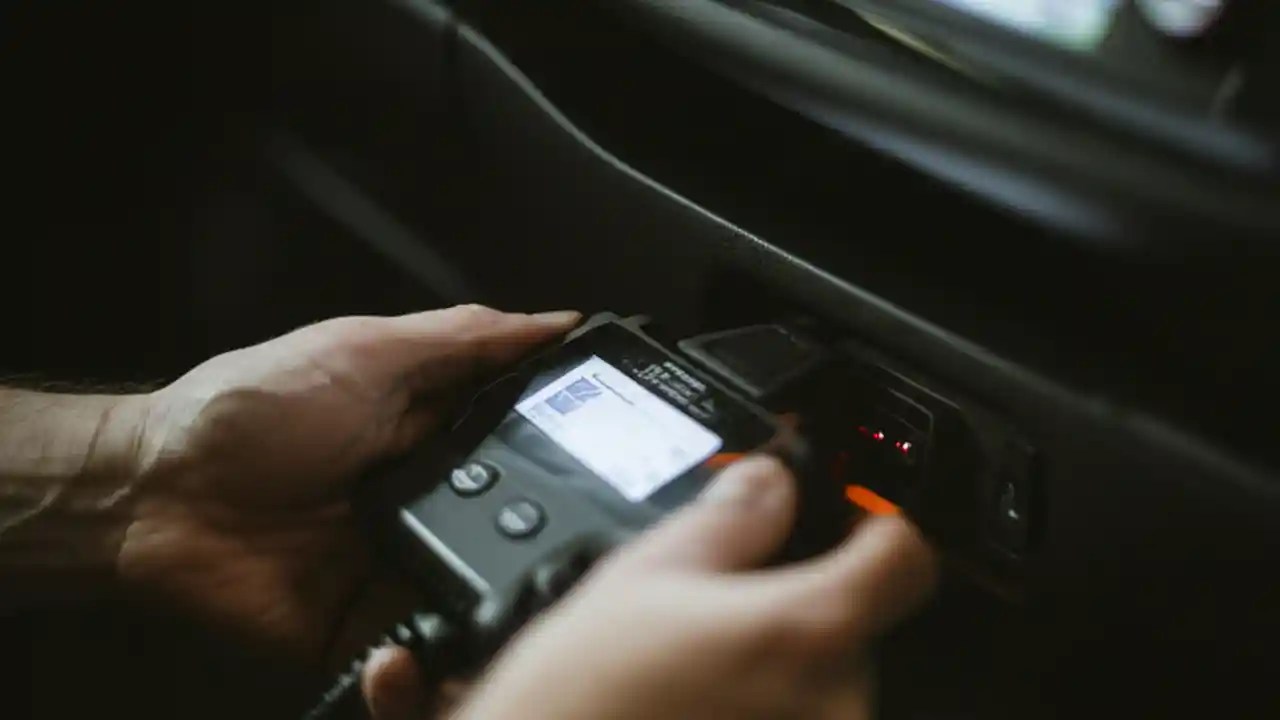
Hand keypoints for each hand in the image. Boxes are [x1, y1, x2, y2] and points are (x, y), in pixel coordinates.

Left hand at [116, 306, 579, 663]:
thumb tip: (557, 322)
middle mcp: (434, 499)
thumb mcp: (366, 350)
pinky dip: (448, 656)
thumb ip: (463, 339)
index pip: (534, 441)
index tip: (634, 456)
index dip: (582, 449)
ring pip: (491, 592)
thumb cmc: (248, 410)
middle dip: (561, 534)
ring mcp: (406, 566)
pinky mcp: (374, 628)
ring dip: (516, 595)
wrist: (155, 498)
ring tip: (542, 593)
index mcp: (440, 431)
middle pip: (526, 522)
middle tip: (596, 537)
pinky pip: (430, 653)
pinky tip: (466, 638)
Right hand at [453, 456, 937, 719]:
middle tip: (728, 598)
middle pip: (859, 614)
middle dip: (803, 593)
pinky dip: (768, 700)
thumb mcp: (646, 572)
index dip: (876, 520)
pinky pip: (802, 713)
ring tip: (702, 661)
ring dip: (782, 654)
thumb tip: (771, 480)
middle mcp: (834, 698)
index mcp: (808, 627)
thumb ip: (732, 515)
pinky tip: (709, 698)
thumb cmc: (580, 697)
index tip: (848, 515)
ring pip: (828, 672)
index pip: (908, 554)